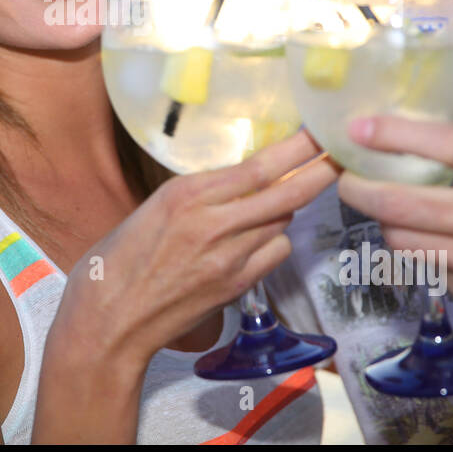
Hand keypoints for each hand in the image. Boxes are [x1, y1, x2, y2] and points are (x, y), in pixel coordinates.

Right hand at [51, 129, 337, 368]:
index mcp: (187, 194)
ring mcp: (228, 258)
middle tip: (343, 153)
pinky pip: (274, 254)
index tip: (318, 131)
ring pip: (283, 222)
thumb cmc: (119, 261)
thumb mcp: (154, 208)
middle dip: (321, 170)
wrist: (109, 319)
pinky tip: (255, 242)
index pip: (259, 165)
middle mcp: (212, 223)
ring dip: (286, 209)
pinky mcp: (235, 286)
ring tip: (273, 203)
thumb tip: (240, 180)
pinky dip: (273, 243)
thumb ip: (200, 194)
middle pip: (287, 192)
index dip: (297, 148)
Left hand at [334, 115, 452, 329]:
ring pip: (402, 240)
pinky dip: (415, 251)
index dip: (396, 134)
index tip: (358, 128)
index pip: (448, 144)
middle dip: (359, 190)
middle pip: (403, 203)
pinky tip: (425, 240)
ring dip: (384, 222)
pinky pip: (425, 269)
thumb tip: (426, 92)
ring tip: (385, 208)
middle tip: (345, 178)